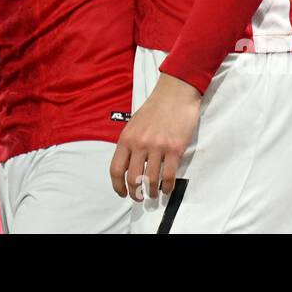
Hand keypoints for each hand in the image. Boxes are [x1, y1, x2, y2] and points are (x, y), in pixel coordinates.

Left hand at [109, 73, 200, 200]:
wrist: (175, 93)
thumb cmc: (155, 108)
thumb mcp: (134, 124)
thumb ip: (130, 144)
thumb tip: (128, 166)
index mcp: (126, 138)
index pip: (116, 169)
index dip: (117, 186)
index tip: (122, 193)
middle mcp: (140, 144)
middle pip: (132, 179)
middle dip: (135, 193)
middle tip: (139, 197)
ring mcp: (157, 147)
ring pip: (151, 180)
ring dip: (152, 192)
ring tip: (154, 194)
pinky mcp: (174, 149)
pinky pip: (169, 175)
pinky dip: (168, 187)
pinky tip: (167, 188)